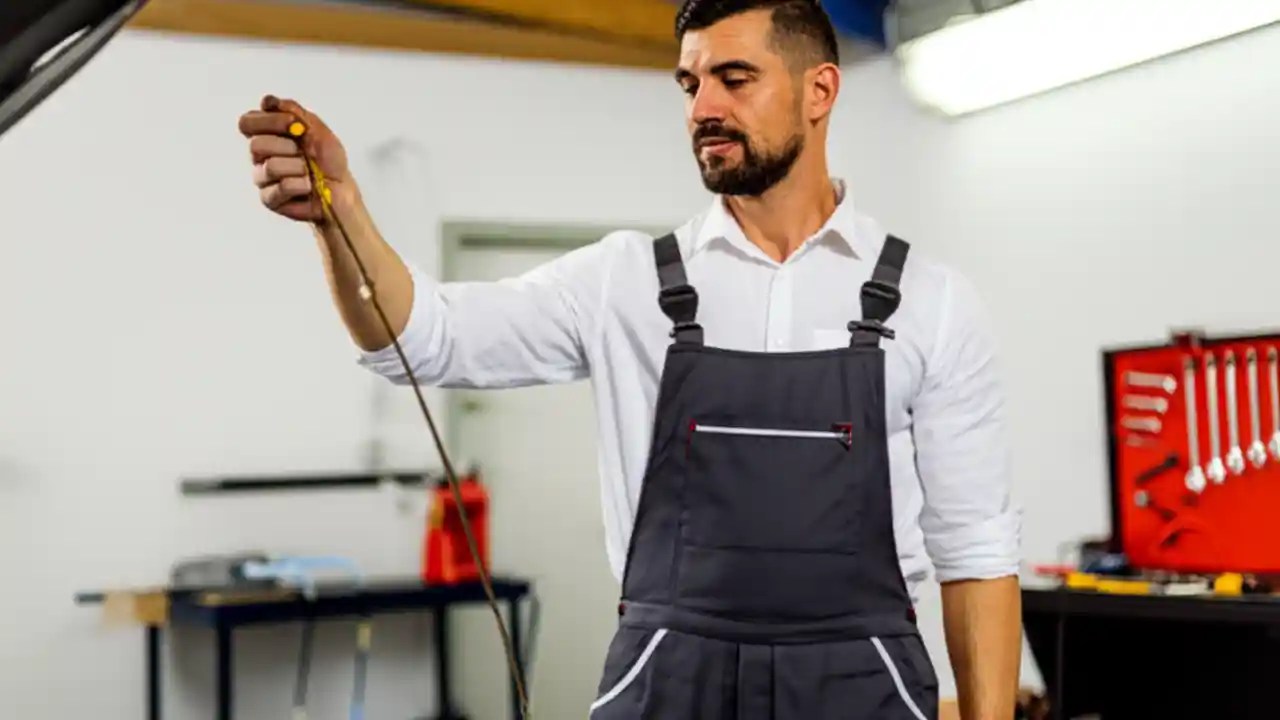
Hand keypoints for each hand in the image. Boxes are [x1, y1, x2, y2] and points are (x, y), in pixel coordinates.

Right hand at [238, 95, 352, 221]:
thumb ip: (292, 111)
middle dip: (288, 147)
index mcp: (266, 135)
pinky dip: (302, 185)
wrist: (341, 188)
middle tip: (305, 154)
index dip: (268, 121)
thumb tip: (267, 101)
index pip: (247, 122)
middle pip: (256, 145)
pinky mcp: (269, 199)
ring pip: (271, 166)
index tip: (293, 124)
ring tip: (308, 172)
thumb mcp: (316, 128)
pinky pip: (282, 187)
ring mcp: (262, 178)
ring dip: (298, 167)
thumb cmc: (328, 160)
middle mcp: (259, 156)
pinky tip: (307, 187)